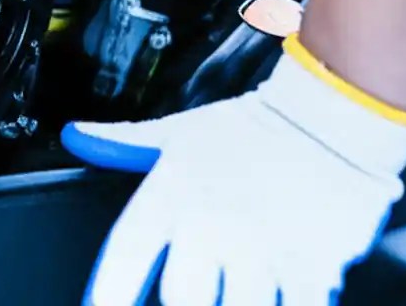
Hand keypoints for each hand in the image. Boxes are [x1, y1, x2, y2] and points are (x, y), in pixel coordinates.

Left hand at [62, 35, 405, 305]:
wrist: (330, 118)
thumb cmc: (250, 129)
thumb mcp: (178, 133)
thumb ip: (122, 143)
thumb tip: (75, 135)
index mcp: (173, 195)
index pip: (127, 252)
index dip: (108, 289)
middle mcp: (212, 225)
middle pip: (182, 298)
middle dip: (183, 303)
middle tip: (190, 294)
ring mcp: (262, 249)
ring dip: (232, 303)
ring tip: (232, 291)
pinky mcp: (311, 268)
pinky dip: (285, 305)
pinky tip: (276, 295)